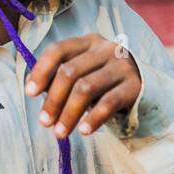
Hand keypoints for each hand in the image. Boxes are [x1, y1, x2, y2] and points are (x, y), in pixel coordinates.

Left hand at [24, 33, 141, 137]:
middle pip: (70, 72)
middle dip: (53, 100)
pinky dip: (94, 118)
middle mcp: (106, 49)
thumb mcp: (82, 71)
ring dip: (69, 113)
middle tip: (44, 122)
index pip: (58, 50)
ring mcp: (122, 66)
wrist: (143, 84)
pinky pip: (109, 103)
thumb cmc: (103, 79)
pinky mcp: (135, 86)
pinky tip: (84, 131)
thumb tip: (33, 90)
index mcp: (88, 41)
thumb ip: (59, 76)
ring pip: (86, 88)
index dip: (41, 71)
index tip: (30, 93)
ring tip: (60, 132)